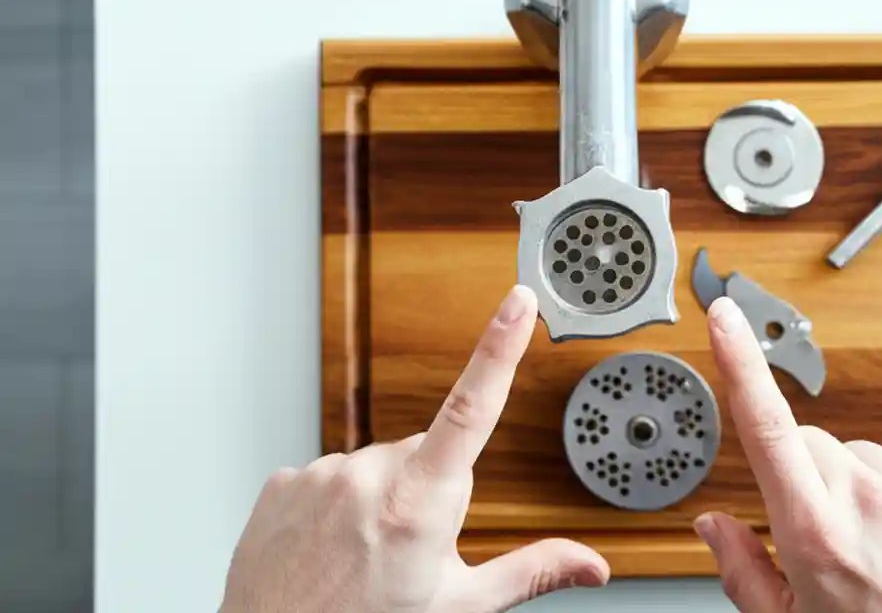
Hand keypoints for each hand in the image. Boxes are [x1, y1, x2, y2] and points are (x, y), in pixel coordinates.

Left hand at [220, 285, 608, 612]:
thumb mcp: (459, 606)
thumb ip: (531, 571)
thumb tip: (591, 565)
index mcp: (420, 503)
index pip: (472, 407)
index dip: (500, 348)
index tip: (517, 303)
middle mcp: (369, 476)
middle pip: (427, 456)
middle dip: (430, 491)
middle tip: (408, 550)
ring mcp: (322, 475)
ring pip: (377, 468)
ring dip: (380, 501)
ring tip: (362, 556)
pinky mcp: (286, 481)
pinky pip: (330, 478)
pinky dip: (336, 506)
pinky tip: (330, 548)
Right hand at [694, 298, 881, 612]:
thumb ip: (741, 570)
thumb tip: (713, 526)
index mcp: (813, 530)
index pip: (765, 426)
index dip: (741, 364)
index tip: (726, 319)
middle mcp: (866, 500)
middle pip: (807, 442)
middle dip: (800, 474)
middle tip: (819, 534)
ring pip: (857, 454)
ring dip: (852, 485)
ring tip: (872, 545)